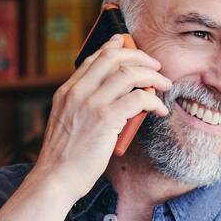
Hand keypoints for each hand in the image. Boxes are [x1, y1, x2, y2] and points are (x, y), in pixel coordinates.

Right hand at [33, 34, 171, 202]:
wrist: (55, 178)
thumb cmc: (65, 159)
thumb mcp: (67, 124)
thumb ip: (81, 107)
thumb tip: (109, 103)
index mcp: (67, 92)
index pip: (93, 59)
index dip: (113, 47)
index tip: (126, 42)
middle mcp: (78, 92)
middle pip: (113, 58)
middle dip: (139, 56)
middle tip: (155, 65)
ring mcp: (91, 103)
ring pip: (129, 74)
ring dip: (153, 77)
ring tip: (164, 84)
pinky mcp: (106, 119)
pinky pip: (138, 99)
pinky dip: (154, 102)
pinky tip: (160, 110)